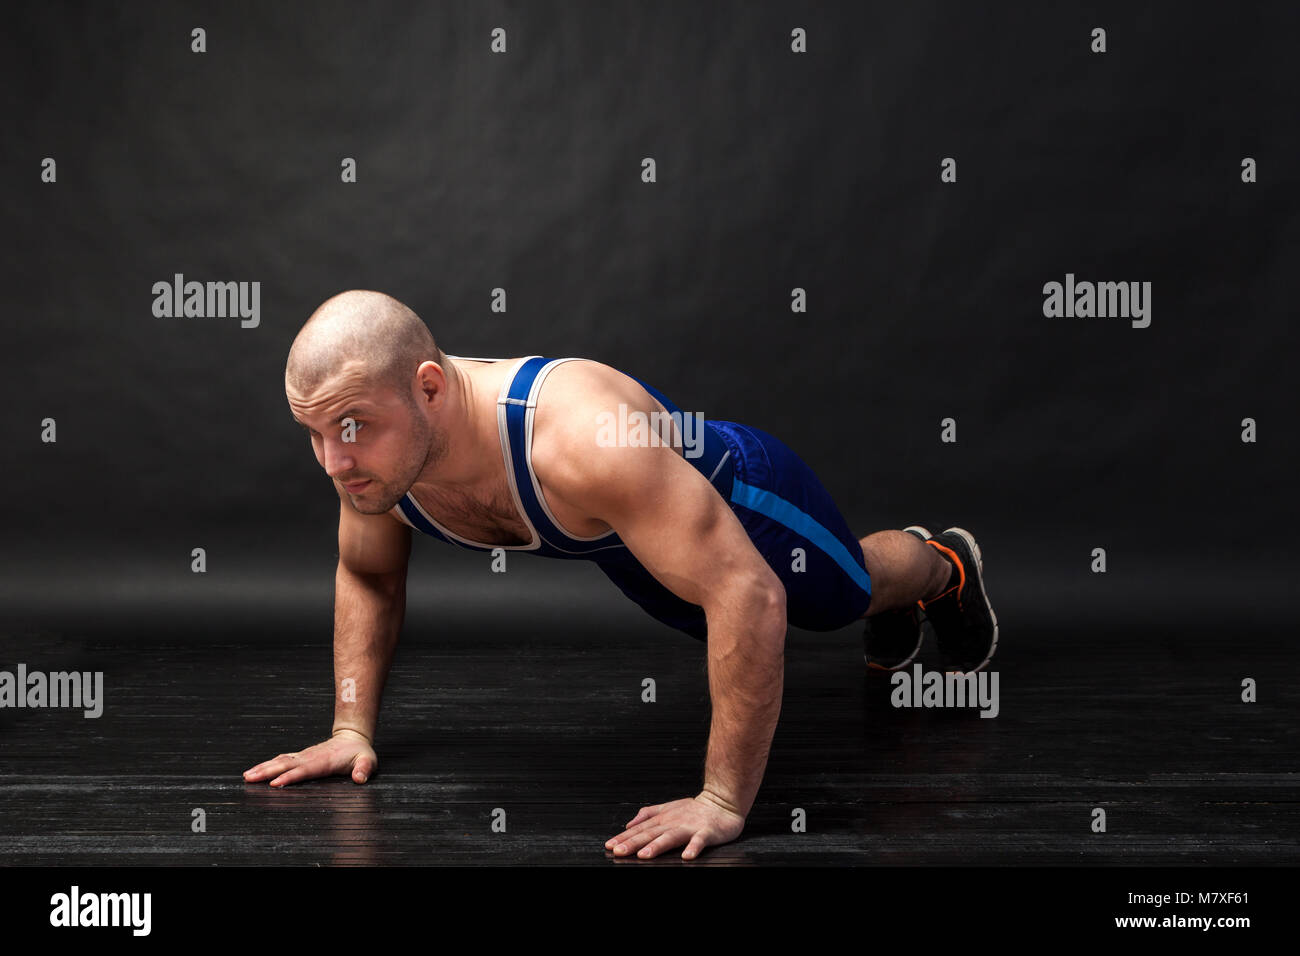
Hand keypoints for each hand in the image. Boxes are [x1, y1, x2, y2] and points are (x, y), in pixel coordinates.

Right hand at [243, 729, 376, 786]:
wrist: (352, 737)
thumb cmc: (359, 752)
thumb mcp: (368, 760)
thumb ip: (364, 768)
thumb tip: (360, 778)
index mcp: (324, 761)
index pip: (304, 770)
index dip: (290, 777)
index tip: (275, 784)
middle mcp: (310, 757)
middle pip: (286, 765)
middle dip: (267, 772)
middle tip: (249, 779)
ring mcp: (303, 756)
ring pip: (280, 761)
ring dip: (263, 768)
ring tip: (246, 776)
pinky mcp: (300, 757)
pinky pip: (281, 760)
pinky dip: (267, 765)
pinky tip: (256, 771)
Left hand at [605, 791, 745, 859]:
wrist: (722, 802)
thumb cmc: (695, 809)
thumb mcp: (668, 808)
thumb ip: (648, 814)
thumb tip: (629, 823)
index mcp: (663, 818)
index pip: (640, 829)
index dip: (624, 838)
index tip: (610, 845)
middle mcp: (673, 822)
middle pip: (650, 833)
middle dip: (633, 843)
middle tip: (619, 851)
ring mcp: (690, 827)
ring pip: (670, 837)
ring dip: (657, 846)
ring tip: (645, 855)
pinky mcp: (706, 832)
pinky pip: (699, 841)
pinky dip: (693, 848)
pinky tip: (687, 856)